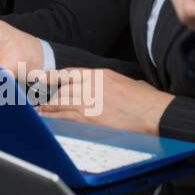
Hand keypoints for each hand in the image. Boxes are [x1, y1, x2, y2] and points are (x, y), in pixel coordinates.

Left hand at [39, 68, 173, 135]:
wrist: (154, 113)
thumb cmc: (146, 100)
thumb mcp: (125, 82)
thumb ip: (109, 83)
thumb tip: (106, 88)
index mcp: (100, 74)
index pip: (70, 73)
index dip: (54, 77)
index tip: (43, 78)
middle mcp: (91, 85)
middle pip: (63, 89)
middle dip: (51, 96)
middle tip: (41, 101)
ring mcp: (88, 101)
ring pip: (60, 102)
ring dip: (48, 108)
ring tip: (41, 112)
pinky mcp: (89, 118)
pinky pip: (65, 117)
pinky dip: (54, 118)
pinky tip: (48, 120)